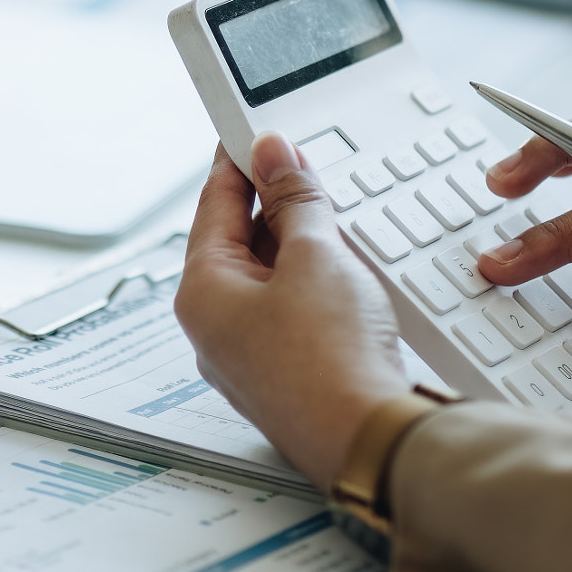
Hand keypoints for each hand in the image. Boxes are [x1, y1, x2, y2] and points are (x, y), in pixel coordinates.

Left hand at [174, 135, 411, 485]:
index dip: (239, 162)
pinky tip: (344, 273)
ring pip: (267, 280)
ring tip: (332, 218)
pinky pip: (289, 313)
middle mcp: (215, 330)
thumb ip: (294, 200)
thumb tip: (274, 157)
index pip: (213, 206)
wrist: (369, 441)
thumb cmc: (330, 359)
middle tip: (305, 169)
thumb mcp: (314, 256)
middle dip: (273, 204)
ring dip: (297, 245)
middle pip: (237, 243)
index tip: (256, 131)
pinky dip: (312, 284)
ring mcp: (248, 358)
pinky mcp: (285, 377)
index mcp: (202, 294)